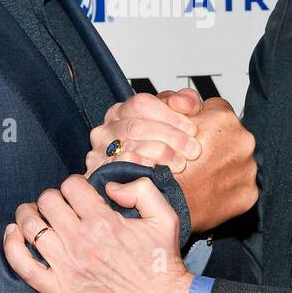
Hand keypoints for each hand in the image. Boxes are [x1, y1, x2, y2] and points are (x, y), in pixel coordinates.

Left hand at [3, 175, 192, 292]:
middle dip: (52, 198)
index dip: (74, 185)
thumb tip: (110, 186)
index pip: (71, 185)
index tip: (78, 194)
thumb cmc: (161, 262)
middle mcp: (81, 241)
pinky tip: (14, 233)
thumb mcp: (164, 217)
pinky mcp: (58, 290)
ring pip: (30, 226)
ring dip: (28, 215)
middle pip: (47, 201)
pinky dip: (11, 244)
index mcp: (103, 221)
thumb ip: (141, 189)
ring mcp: (67, 267)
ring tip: (34, 215)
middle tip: (58, 206)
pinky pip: (22, 263)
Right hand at [86, 89, 203, 172]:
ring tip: (180, 163)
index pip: (142, 104)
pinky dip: (139, 166)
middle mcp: (108, 129)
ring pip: (128, 146)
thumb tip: (181, 103)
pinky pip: (118, 167)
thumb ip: (187, 102)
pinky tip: (155, 169)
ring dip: (159, 153)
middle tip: (192, 148)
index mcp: (123, 111)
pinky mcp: (99, 174)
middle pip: (136, 126)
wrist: (168, 189)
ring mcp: (100, 151)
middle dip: (169, 136)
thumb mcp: (181, 120)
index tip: (192, 128)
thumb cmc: (170, 150)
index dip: (169, 115)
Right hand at [172, 97, 257, 232]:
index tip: (196, 134)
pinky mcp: (250, 192)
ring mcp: (249, 168)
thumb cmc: (164, 167)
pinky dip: (229, 187)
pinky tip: (211, 190)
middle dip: (217, 144)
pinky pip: (241, 185)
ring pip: (237, 159)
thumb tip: (191, 105)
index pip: (218, 109)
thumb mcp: (167, 123)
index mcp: (223, 118)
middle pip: (231, 135)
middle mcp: (242, 140)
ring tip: (203, 175)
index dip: (204, 121)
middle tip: (198, 158)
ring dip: (224, 165)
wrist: (166, 205)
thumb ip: (185, 109)